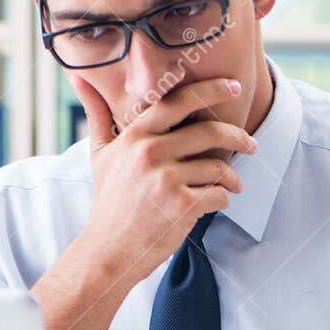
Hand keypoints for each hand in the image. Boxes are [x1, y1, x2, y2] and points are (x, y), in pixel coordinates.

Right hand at [68, 75, 256, 289]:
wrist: (108, 251)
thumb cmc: (108, 202)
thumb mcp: (100, 155)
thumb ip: (97, 114)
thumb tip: (77, 77)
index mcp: (135, 135)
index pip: (181, 101)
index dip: (212, 90)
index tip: (234, 87)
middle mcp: (150, 152)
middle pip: (210, 132)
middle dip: (239, 137)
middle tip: (251, 145)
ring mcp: (166, 179)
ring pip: (218, 166)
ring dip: (233, 177)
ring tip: (233, 184)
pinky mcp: (181, 206)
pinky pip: (219, 194)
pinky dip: (223, 200)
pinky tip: (215, 203)